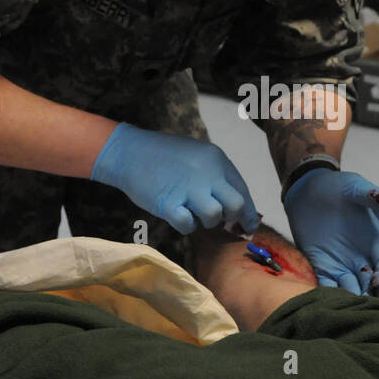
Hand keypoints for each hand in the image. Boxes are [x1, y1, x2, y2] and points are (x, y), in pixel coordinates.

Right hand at [90, 123, 258, 234]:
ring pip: (214, 216)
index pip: (243, 191)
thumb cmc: (165, 156)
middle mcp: (207, 173)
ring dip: (207, 221)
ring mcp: (188, 188)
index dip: (248, 213)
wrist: (129, 152)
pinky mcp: (169, 203)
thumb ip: (217, 175)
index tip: (248, 226)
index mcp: (217, 160)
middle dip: (232, 218)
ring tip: (194, 213)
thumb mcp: (198, 156)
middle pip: (236, 205)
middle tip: (222, 220)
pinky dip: (186, 226)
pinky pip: (188, 225)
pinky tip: (179, 216)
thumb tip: (235, 204)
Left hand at [283, 169, 378, 293]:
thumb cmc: (337, 185)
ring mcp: (341, 263)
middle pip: (370, 282)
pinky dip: (327, 293)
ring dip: (349, 297)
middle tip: (362, 301)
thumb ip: (371, 196)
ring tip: (345, 304)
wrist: (308, 189)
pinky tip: (325, 299)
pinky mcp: (321, 265)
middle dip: (368, 293)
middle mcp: (361, 256)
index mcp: (375, 240)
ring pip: (350, 287)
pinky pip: (326, 284)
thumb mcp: (355, 187)